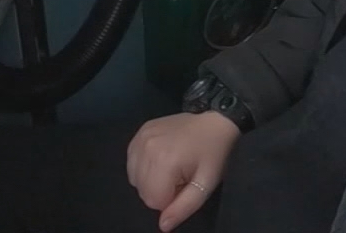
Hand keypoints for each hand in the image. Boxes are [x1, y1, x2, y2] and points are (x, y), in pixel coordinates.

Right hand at [127, 111, 240, 231]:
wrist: (214, 123)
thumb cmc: (213, 155)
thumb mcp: (205, 185)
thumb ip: (183, 208)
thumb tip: (163, 226)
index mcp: (165, 162)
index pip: (153, 200)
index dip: (170, 199)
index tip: (184, 185)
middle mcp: (147, 148)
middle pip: (142, 190)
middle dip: (160, 190)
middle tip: (180, 176)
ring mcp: (141, 138)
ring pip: (134, 177)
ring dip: (150, 179)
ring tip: (171, 168)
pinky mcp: (140, 132)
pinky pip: (132, 162)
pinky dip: (143, 166)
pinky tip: (160, 159)